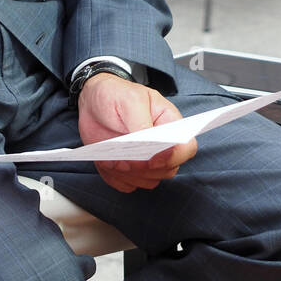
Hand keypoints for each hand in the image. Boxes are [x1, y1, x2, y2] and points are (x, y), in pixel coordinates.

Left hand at [77, 74, 196, 192]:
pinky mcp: (129, 170)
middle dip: (146, 168)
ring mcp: (146, 160)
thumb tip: (149, 145)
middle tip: (125, 156)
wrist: (93, 102)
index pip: (187, 148)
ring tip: (113, 156)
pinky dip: (116, 178)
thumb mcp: (130, 100)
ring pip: (150, 181)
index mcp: (169, 125)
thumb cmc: (115, 95)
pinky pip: (128, 185)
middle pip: (169, 170)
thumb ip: (142, 123)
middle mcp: (161, 145)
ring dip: (130, 174)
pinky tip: (108, 162)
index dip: (173, 157)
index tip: (152, 157)